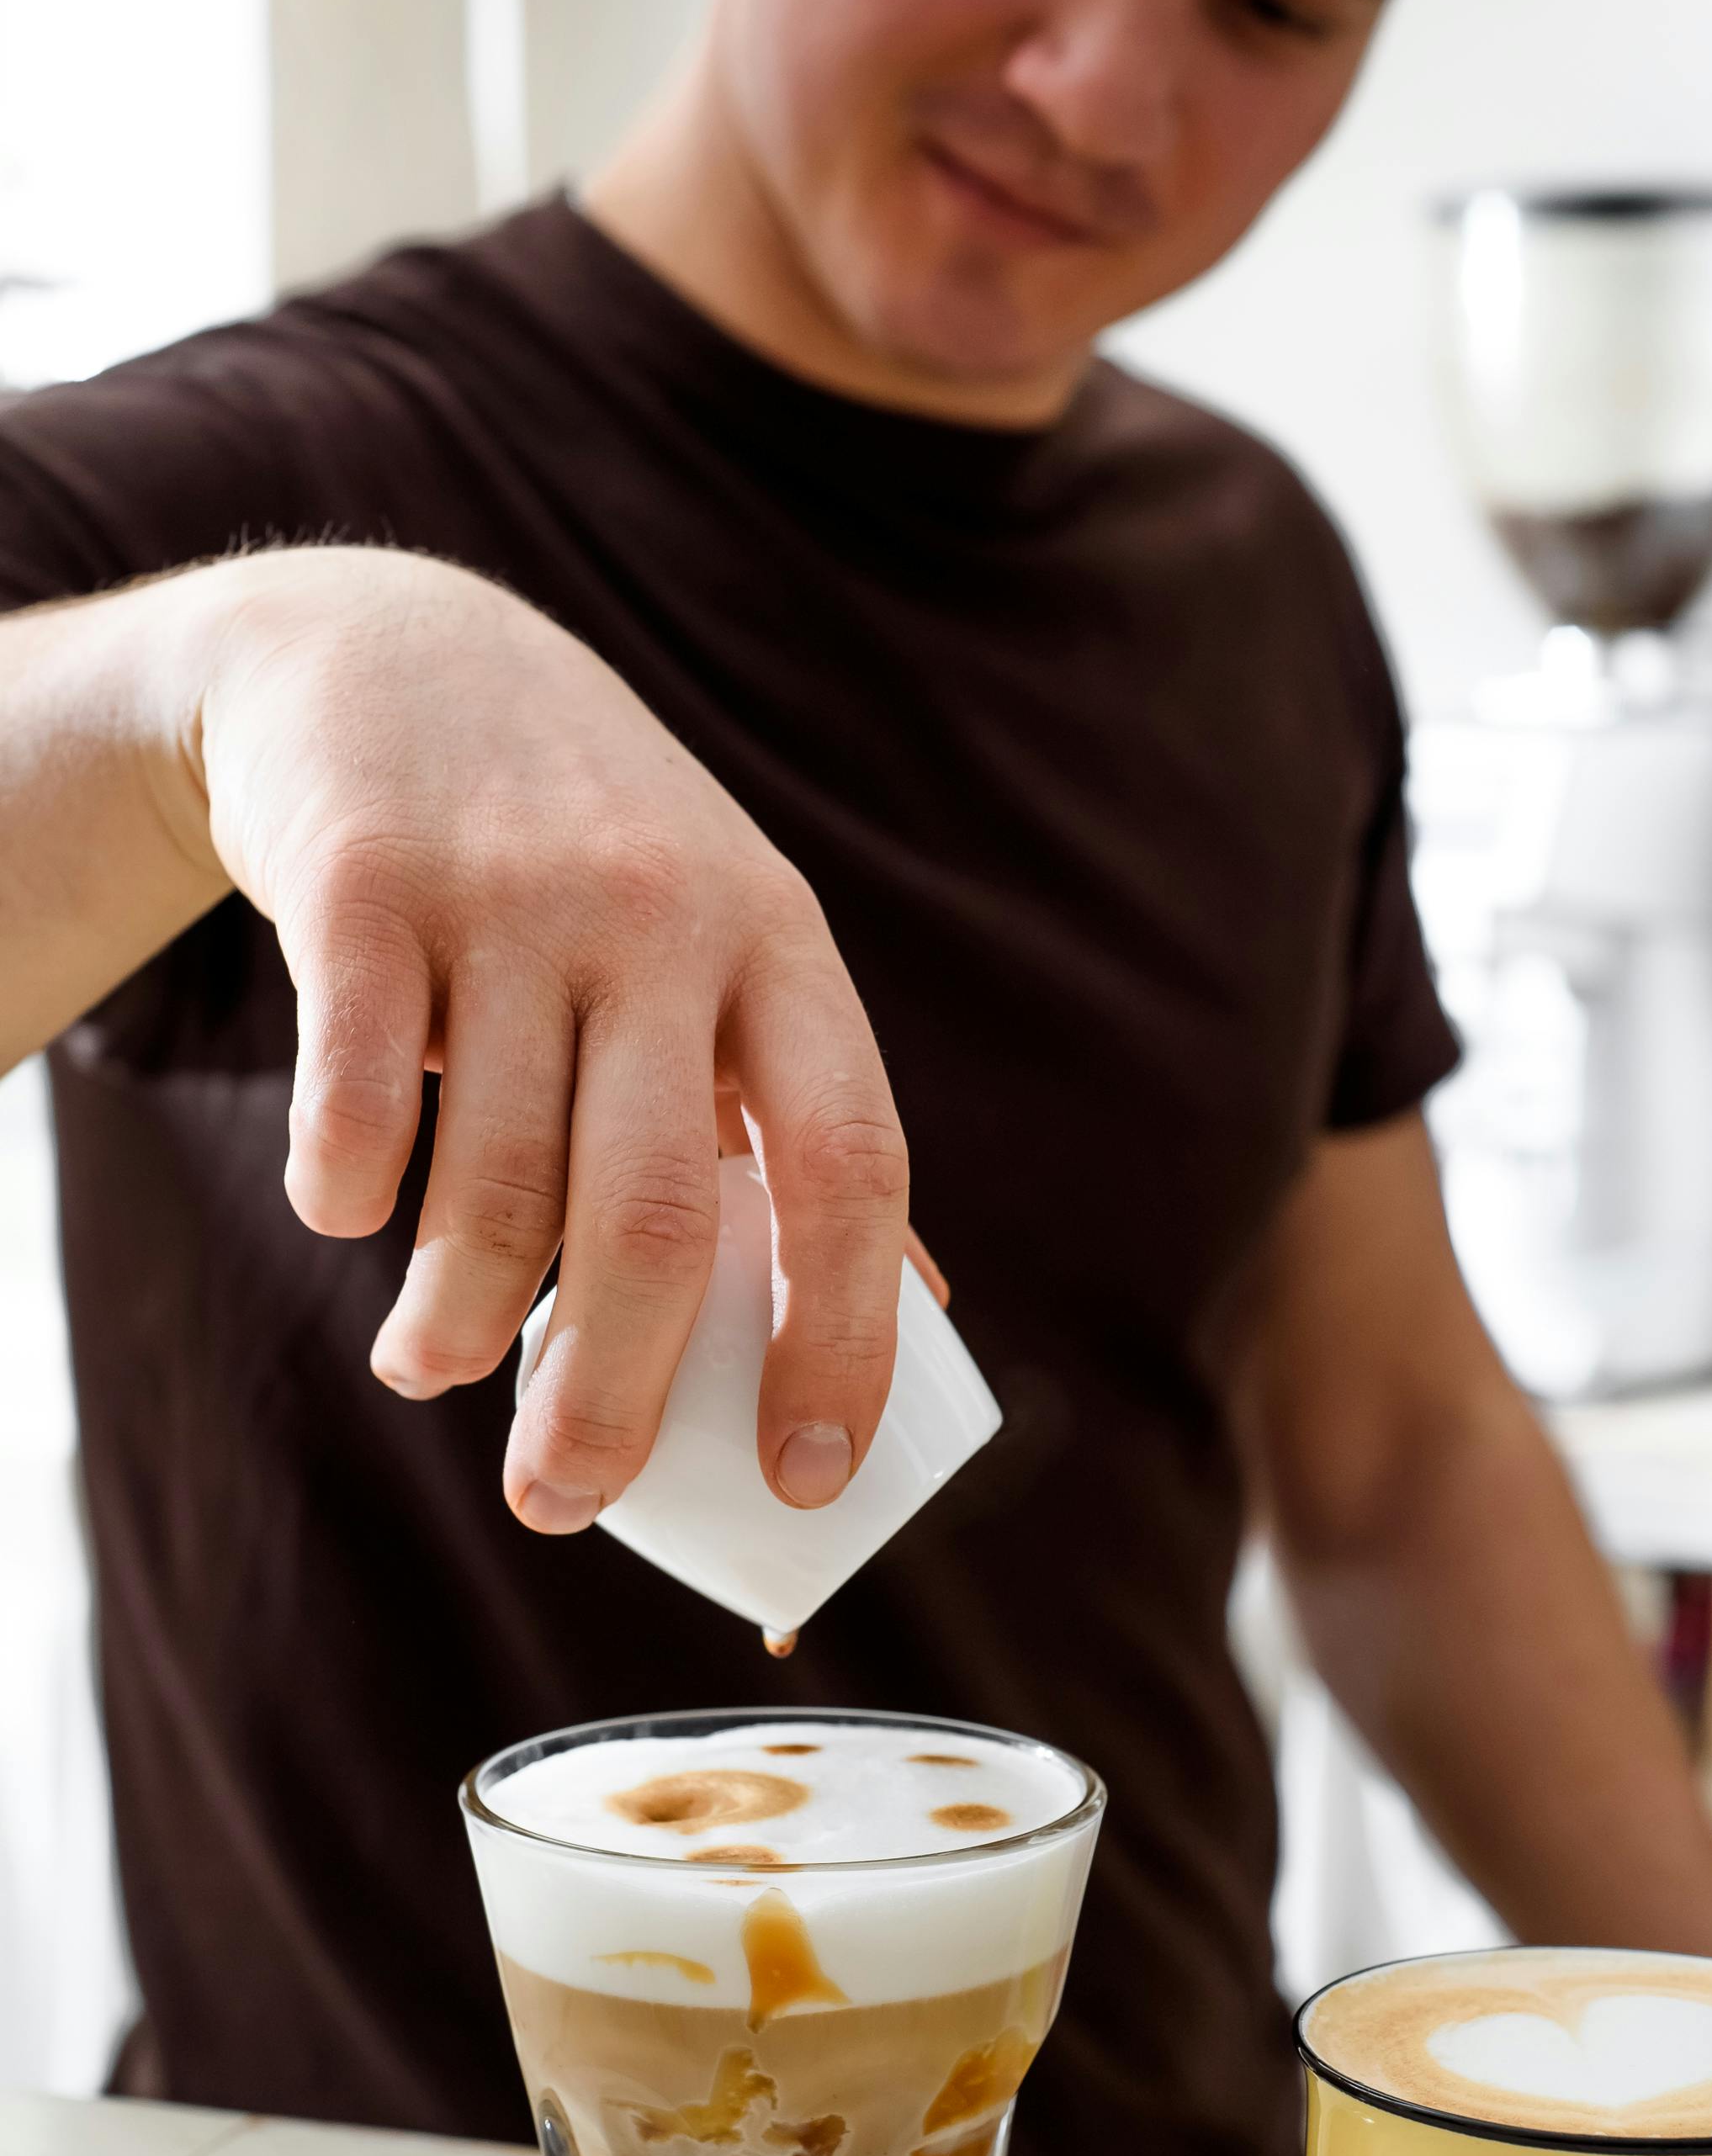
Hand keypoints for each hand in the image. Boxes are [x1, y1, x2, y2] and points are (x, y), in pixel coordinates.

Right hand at [178, 546, 910, 1529]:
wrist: (396, 655)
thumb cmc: (591, 860)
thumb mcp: (729, 944)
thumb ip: (794, 1114)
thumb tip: (920, 1315)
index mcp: (782, 949)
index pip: (854, 1163)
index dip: (847, 1333)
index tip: (811, 1475)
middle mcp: (665, 915)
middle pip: (658, 1214)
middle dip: (613, 1395)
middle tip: (561, 1500)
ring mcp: (511, 892)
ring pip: (497, 1180)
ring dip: (457, 1323)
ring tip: (430, 1371)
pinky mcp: (363, 883)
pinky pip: (355, 1092)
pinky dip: (346, 1193)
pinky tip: (348, 1219)